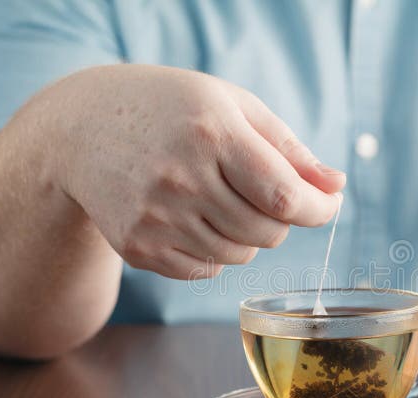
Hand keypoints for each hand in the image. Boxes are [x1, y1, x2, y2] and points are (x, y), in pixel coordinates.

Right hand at [46, 64, 344, 278]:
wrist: (82, 130)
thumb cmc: (172, 111)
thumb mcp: (232, 107)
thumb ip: (288, 148)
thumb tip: (335, 186)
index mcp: (211, 133)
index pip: (283, 195)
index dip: (318, 209)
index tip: (328, 206)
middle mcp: (181, 178)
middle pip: (268, 231)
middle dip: (281, 219)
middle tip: (263, 193)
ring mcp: (156, 218)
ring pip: (241, 254)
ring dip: (248, 234)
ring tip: (221, 198)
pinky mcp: (138, 248)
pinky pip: (206, 270)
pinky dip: (215, 250)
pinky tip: (193, 216)